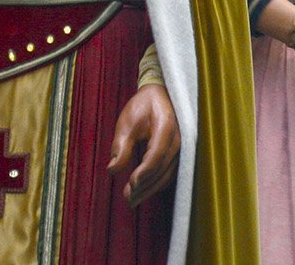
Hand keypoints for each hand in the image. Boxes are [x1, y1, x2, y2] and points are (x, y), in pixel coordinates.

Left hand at [107, 83, 179, 206]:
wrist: (160, 95)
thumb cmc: (142, 107)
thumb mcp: (127, 123)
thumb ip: (121, 147)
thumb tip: (112, 171)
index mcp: (166, 127)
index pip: (156, 154)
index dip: (144, 171)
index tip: (130, 184)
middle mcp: (179, 139)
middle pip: (162, 169)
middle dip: (145, 186)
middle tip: (127, 199)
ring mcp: (182, 148)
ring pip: (167, 174)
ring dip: (150, 189)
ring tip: (132, 200)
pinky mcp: (179, 154)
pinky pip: (169, 172)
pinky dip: (156, 183)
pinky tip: (143, 190)